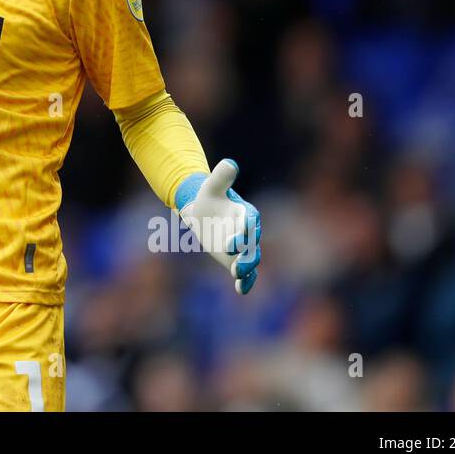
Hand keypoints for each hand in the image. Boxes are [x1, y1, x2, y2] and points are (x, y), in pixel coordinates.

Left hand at [174, 158, 261, 294]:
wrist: (203, 211)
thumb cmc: (208, 196)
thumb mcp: (212, 186)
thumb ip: (221, 177)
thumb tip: (229, 163)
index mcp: (245, 213)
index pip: (248, 223)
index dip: (243, 232)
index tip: (232, 243)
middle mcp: (248, 232)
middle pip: (252, 244)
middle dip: (246, 254)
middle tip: (236, 264)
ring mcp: (243, 247)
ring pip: (250, 259)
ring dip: (246, 268)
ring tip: (237, 274)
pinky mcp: (236, 259)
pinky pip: (245, 272)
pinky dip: (245, 281)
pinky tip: (241, 290)